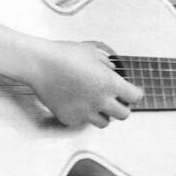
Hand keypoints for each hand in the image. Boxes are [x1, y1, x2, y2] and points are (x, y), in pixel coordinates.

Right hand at [25, 38, 142, 127]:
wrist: (40, 64)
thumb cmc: (64, 55)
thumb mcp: (92, 52)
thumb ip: (106, 63)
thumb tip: (112, 69)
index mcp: (110, 84)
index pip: (135, 97)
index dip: (134, 93)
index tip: (132, 91)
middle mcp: (100, 101)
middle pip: (123, 115)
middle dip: (122, 106)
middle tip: (116, 101)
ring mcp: (85, 113)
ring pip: (104, 123)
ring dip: (104, 114)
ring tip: (96, 104)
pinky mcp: (70, 119)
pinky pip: (83, 122)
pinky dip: (83, 115)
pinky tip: (77, 104)